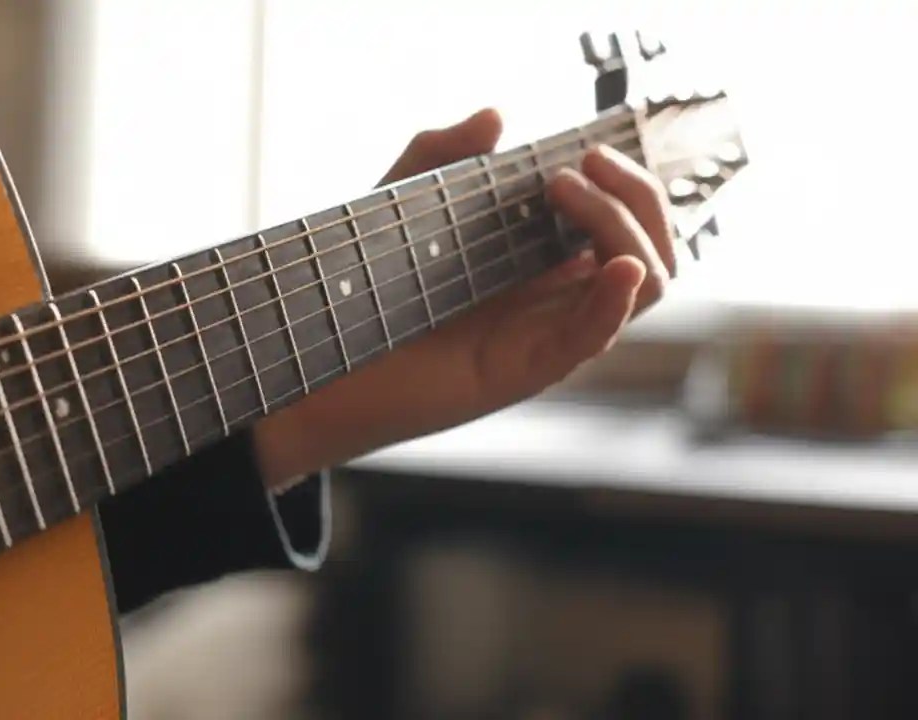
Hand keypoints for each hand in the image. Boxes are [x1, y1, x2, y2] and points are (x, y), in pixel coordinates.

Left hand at [255, 108, 673, 487]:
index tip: (588, 149)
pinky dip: (615, 301)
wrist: (316, 354)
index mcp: (537, 258)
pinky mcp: (522, 369)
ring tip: (569, 193)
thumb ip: (437, 156)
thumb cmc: (360, 288)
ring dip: (626, 230)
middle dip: (637, 195)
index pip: (624, 219)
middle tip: (584, 165)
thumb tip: (495, 116)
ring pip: (640, 286)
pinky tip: (619, 264)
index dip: (627, 181)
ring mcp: (543, 333)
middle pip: (648, 248)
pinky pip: (591, 338)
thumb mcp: (398, 205)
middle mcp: (552, 295)